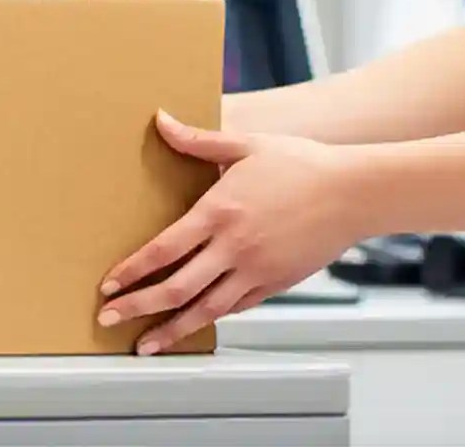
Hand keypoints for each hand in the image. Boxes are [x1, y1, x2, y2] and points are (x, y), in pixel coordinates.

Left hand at [98, 110, 366, 354]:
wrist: (357, 191)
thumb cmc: (303, 163)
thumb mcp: (246, 145)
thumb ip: (198, 140)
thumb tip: (161, 120)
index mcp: (219, 212)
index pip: (163, 250)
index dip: (131, 271)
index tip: (108, 284)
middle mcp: (234, 247)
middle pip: (175, 287)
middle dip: (136, 306)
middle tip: (107, 319)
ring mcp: (256, 270)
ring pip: (204, 310)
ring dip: (170, 329)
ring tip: (144, 344)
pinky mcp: (275, 284)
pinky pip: (235, 307)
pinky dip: (209, 318)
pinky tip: (191, 325)